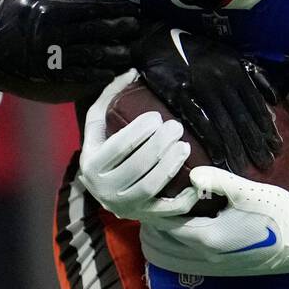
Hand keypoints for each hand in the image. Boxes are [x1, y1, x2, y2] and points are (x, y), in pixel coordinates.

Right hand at [0, 0, 141, 84]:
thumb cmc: (12, 13)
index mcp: (52, 11)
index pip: (91, 9)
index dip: (115, 9)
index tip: (134, 8)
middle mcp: (56, 34)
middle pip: (97, 31)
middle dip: (121, 30)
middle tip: (138, 28)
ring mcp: (54, 55)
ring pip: (92, 55)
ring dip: (114, 54)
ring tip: (130, 52)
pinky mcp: (51, 73)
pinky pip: (78, 75)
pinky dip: (96, 74)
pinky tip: (111, 73)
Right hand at [78, 70, 197, 221]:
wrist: (104, 191)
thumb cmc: (105, 151)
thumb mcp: (98, 128)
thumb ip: (108, 99)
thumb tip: (132, 71)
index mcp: (92, 165)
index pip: (117, 147)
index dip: (138, 131)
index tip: (157, 116)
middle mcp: (105, 189)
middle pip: (137, 166)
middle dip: (160, 145)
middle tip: (176, 127)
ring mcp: (126, 206)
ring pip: (150, 187)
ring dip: (170, 166)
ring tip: (185, 146)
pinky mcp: (145, 217)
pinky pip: (166, 212)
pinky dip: (183, 200)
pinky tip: (196, 183)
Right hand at [135, 25, 279, 171]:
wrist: (159, 41)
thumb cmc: (197, 51)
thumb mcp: (230, 55)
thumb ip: (255, 74)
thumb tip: (275, 99)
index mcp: (237, 70)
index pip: (256, 104)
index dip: (267, 127)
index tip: (276, 147)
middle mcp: (222, 79)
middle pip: (243, 117)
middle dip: (256, 143)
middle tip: (266, 164)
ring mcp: (201, 87)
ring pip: (224, 124)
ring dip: (236, 148)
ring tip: (244, 168)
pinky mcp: (181, 95)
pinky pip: (201, 122)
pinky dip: (212, 142)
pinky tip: (220, 158)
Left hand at [158, 167, 288, 271]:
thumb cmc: (275, 212)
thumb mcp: (245, 192)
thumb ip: (217, 181)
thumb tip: (191, 174)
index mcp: (208, 237)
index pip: (169, 225)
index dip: (157, 209)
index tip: (148, 192)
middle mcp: (209, 253)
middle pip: (174, 235)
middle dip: (163, 216)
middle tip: (153, 194)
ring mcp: (219, 258)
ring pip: (186, 240)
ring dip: (176, 223)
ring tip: (169, 200)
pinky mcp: (229, 257)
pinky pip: (200, 243)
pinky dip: (190, 228)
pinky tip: (195, 211)